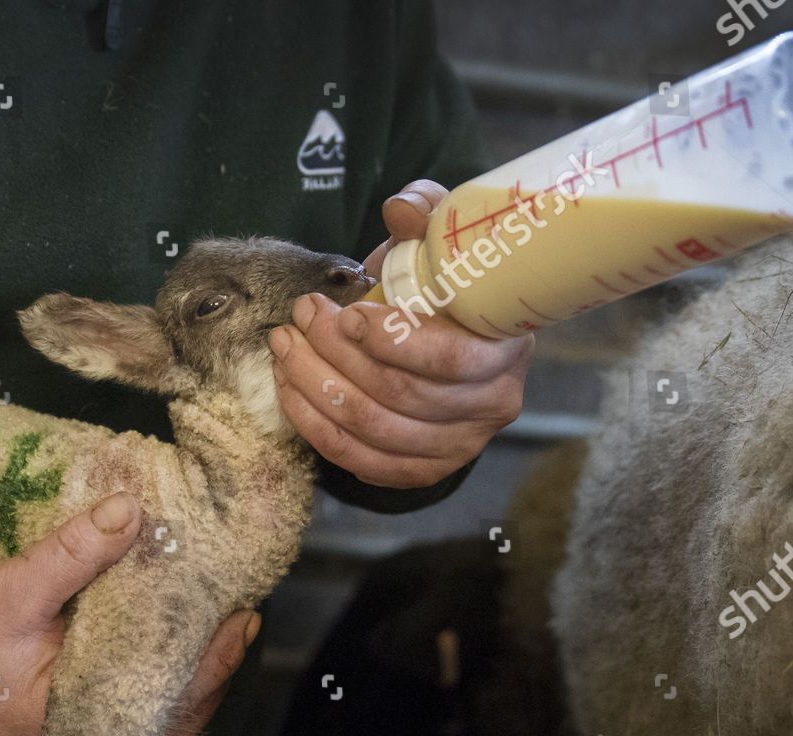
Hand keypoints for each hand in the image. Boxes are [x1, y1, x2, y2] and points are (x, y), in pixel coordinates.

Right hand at [0, 492, 260, 735]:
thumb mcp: (12, 588)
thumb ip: (73, 553)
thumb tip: (134, 512)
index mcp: (72, 726)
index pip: (169, 708)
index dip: (214, 665)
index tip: (242, 618)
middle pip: (165, 721)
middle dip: (207, 673)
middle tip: (238, 619)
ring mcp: (58, 734)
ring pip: (141, 715)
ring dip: (177, 675)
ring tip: (207, 625)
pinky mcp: (44, 717)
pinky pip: (112, 702)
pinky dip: (141, 675)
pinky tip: (154, 639)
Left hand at [269, 179, 533, 488]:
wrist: (451, 333)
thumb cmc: (445, 286)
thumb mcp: (442, 242)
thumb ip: (426, 218)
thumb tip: (400, 208)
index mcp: (507, 349)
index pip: (450, 359)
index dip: (391, 341)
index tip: (347, 312)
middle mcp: (491, 405)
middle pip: (398, 394)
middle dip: (335, 353)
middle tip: (300, 316)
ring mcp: (458, 445)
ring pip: (372, 427)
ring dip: (314, 387)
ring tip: (285, 346)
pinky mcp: (422, 469)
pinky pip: (359, 460)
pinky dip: (315, 425)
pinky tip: (290, 388)